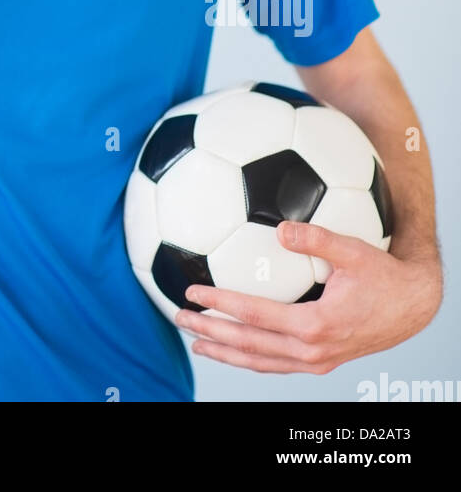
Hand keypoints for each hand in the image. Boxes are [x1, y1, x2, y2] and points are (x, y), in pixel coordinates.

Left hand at [174, 220, 442, 374]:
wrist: (412, 306)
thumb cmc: (383, 276)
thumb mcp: (354, 251)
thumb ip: (317, 239)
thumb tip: (281, 228)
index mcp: (314, 325)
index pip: (254, 317)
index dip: (221, 305)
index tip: (193, 293)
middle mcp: (312, 351)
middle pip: (249, 345)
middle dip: (212, 333)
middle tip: (179, 317)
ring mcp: (316, 362)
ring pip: (261, 362)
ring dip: (226, 352)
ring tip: (196, 340)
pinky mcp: (321, 362)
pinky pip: (277, 364)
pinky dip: (250, 358)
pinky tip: (234, 347)